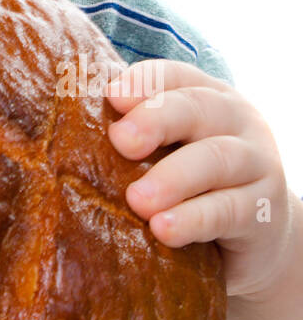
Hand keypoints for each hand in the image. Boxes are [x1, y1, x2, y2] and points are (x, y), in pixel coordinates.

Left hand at [105, 59, 292, 298]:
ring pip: (217, 158)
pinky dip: (194, 218)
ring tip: (137, 201)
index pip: (175, 75)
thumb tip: (55, 132)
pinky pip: (230, 211)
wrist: (251, 244)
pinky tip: (164, 229)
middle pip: (197, 108)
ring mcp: (256, 164)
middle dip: (157, 119)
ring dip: (173, 177)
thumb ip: (128, 136)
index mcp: (205, 95)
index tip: (111, 96)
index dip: (144, 82)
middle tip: (121, 141)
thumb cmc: (189, 187)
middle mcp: (235, 120)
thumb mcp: (162, 154)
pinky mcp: (264, 212)